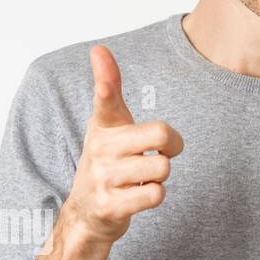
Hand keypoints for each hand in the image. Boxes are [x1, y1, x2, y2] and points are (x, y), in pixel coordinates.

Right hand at [63, 45, 184, 245]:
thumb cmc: (108, 159)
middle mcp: (99, 149)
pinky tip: (137, 193)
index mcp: (103, 126)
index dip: (106, 85)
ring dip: (160, 174)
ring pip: (163, 167)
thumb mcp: (109, 122)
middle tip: (157, 152)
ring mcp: (103, 179)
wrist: (87, 211)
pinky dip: (155, 194)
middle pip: (164, 135)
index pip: (105, 101)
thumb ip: (110, 87)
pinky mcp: (111, 206)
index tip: (101, 62)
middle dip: (171, 146)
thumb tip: (98, 48)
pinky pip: (156, 194)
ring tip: (139, 176)